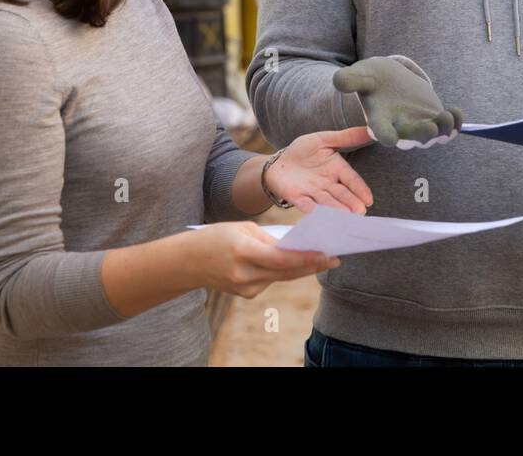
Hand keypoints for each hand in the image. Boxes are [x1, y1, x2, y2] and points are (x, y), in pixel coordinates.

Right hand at [182, 222, 338, 297]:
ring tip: (324, 258)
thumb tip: (296, 246)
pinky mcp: (246, 294)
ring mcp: (244, 288)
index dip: (305, 258)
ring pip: (282, 278)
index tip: (326, 254)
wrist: (187, 262)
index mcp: (242, 250)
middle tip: (335, 258)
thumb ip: (270, 239)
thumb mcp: (243, 228)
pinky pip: (271, 280)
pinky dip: (284, 271)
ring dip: (302, 268)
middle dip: (313, 265)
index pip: (281, 259)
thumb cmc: (216, 237)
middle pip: (286, 272)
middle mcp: (244, 273)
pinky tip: (298, 263)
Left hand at [266, 126, 375, 213]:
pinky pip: (306, 205)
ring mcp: (313, 192)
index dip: (360, 189)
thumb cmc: (303, 151)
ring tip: (347, 215)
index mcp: (337, 169)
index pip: (351, 180)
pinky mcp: (298, 198)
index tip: (368, 199)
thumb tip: (371, 129)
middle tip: (360, 212)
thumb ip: (346, 137)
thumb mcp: (324, 139)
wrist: (278, 163)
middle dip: (351, 203)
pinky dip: (313, 211)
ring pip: (327, 202)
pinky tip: (319, 216)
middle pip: (342, 194)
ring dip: (336, 209)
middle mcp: (327, 184)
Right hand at [332, 55, 462, 148]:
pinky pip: (448, 128)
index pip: (381, 132)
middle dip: (422, 134)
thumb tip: (338, 81)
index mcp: (379, 121)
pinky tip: (457, 112)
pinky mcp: (434, 118)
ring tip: (447, 116)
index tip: (391, 139)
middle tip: (431, 128)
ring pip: (433, 136)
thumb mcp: (359, 75)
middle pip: (412, 137)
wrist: (388, 79)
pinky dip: (456, 124)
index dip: (386, 136)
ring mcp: (418, 125)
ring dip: (443, 130)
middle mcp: (399, 128)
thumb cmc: (370, 78)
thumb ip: (350, 80)